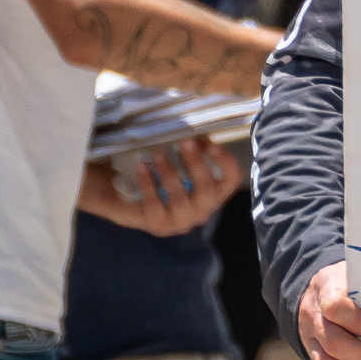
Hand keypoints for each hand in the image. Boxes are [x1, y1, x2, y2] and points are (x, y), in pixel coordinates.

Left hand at [78, 139, 242, 234]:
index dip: (225, 162)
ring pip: (179, 199)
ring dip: (169, 173)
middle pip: (207, 191)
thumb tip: (198, 133)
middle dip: (196, 164)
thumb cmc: (162, 176)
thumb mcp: (181, 162)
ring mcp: (181, 222)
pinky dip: (148, 184)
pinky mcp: (158, 226)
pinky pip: (154, 205)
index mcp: (215, 194)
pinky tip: (141, 167)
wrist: (128, 200)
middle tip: (184, 142)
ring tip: (157, 154)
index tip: (211, 144)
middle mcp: (203, 211)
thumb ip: (194, 149)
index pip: (232, 180)